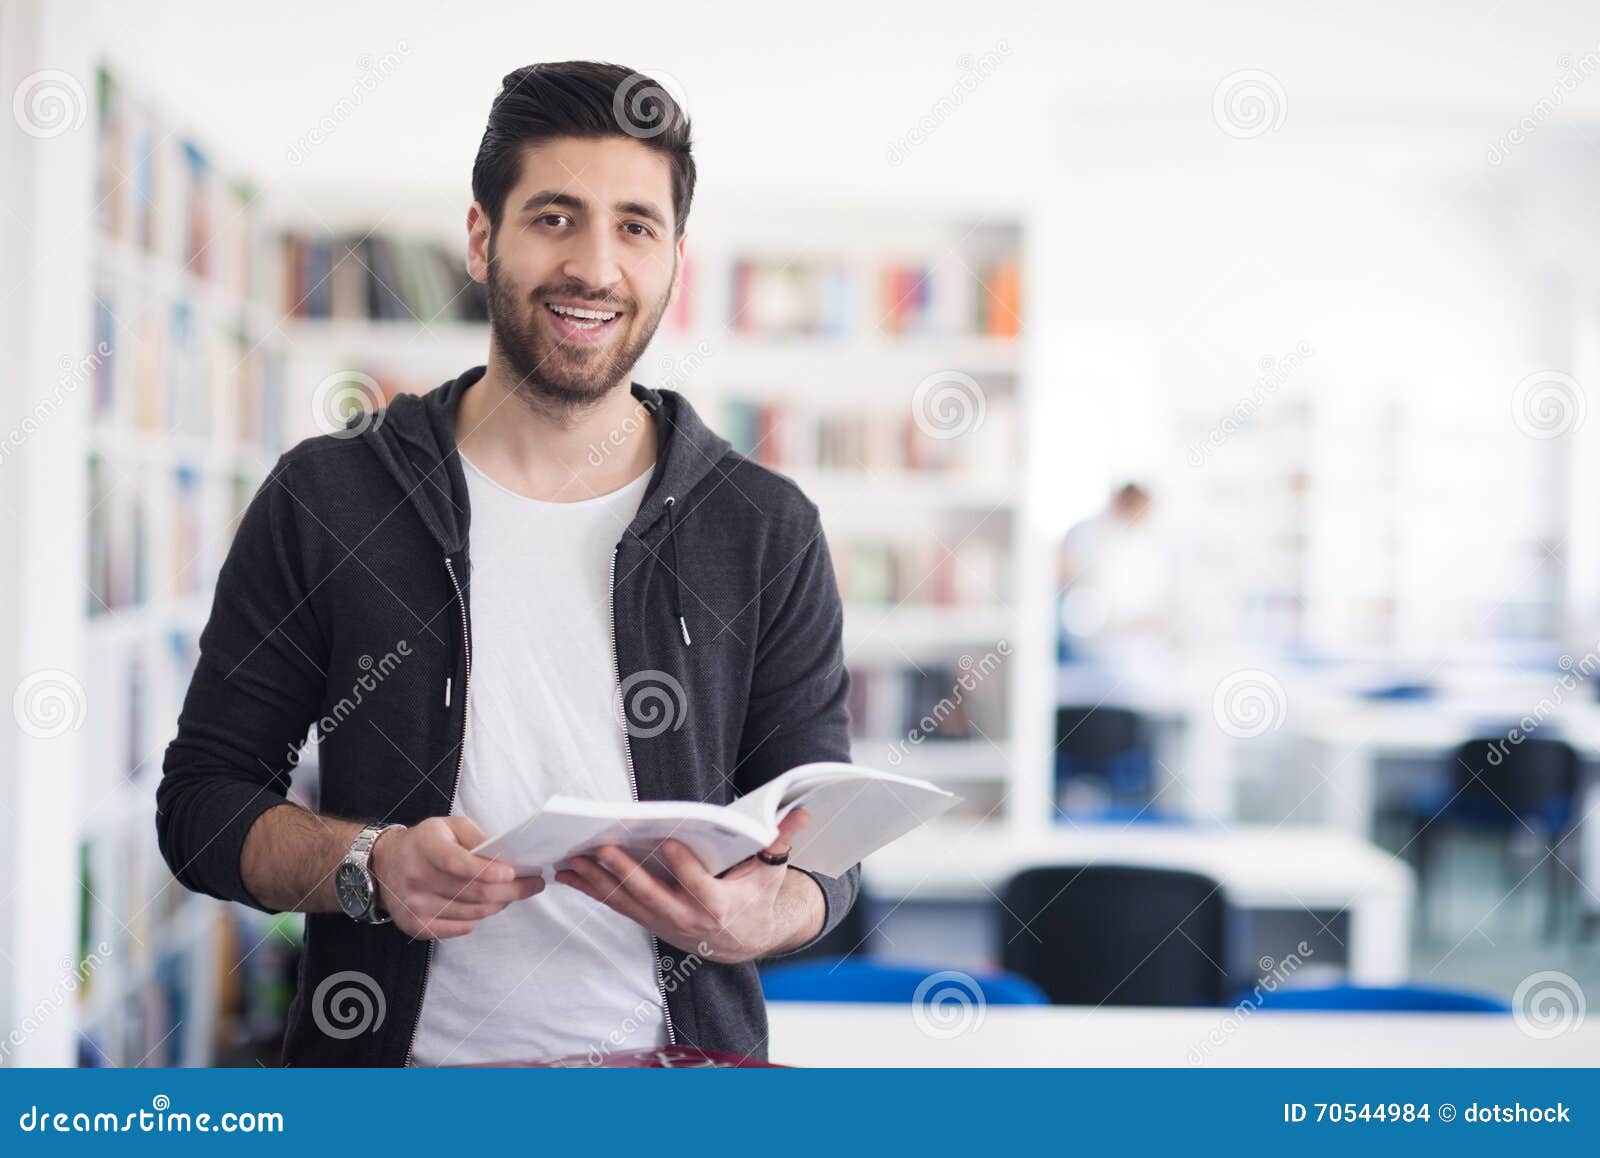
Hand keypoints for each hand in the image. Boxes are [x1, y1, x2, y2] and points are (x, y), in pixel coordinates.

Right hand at [369, 816, 544, 939]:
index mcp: (425, 847)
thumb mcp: (450, 826)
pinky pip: (460, 928)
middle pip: (473, 892)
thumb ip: (478, 838)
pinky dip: (479, 918)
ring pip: (472, 913)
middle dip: (511, 890)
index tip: (513, 872)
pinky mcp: (416, 926)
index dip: (487, 870)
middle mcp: (416, 878)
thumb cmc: (426, 842)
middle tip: (533, 884)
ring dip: (499, 904)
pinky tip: (486, 905)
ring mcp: (414, 906)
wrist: (385, 865)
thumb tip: (508, 857)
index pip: (457, 863)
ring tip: (512, 893)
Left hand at [555, 808, 822, 962]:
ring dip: (598, 882)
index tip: (667, 841)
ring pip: (627, 903)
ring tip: (572, 859)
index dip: (684, 866)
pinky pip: (617, 906)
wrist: (746, 938)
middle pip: (652, 897)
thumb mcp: (772, 870)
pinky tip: (569, 874)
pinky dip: (592, 891)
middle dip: (625, 873)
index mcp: (720, 907)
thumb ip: (781, 841)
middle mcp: (688, 921)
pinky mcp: (649, 921)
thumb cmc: (757, 894)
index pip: (699, 886)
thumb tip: (802, 812)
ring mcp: (665, 924)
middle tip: (603, 848)